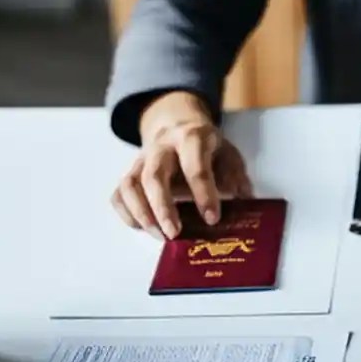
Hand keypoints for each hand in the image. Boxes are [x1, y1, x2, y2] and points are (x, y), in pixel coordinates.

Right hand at [111, 91, 253, 238]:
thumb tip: (241, 206)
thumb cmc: (208, 148)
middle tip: (175, 234)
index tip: (212, 219)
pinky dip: (128, 214)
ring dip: (142, 214)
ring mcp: (142, 159)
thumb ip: (236, 179)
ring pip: (130, 185)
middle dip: (163, 208)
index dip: (204, 194)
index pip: (195, 166)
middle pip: (153, 176)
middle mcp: (162, 146)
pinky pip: (119, 194)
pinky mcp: (130, 173)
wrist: (178, 125)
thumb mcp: (229, 155)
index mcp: (193, 138)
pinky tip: (145, 228)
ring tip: (161, 236)